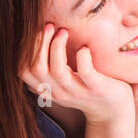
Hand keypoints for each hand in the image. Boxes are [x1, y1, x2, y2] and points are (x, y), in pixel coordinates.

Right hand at [19, 23, 134, 127]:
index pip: (23, 71)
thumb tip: (31, 44)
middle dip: (40, 43)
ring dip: (57, 47)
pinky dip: (83, 56)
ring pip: (58, 71)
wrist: (113, 111)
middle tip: (50, 26)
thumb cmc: (86, 89)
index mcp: (48, 90)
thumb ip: (49, 70)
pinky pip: (86, 72)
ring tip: (64, 32)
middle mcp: (59, 93)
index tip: (37, 31)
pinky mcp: (97, 89)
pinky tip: (85, 48)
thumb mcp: (63, 82)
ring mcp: (78, 92)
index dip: (26, 49)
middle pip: (37, 69)